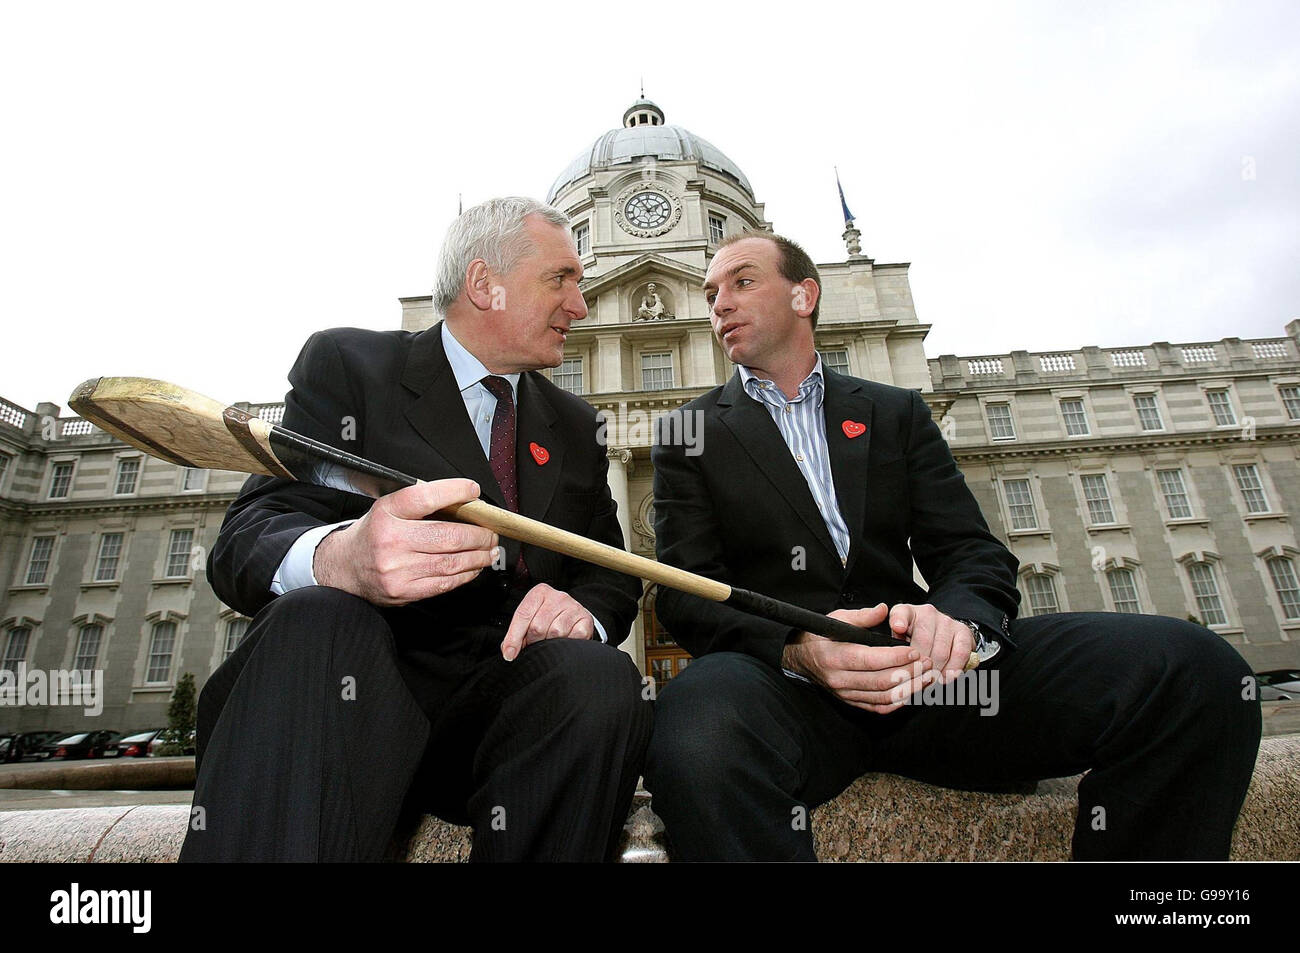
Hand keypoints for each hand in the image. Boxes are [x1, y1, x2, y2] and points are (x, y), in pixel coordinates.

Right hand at [313, 478, 499, 605]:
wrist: (345, 567)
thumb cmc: (373, 534)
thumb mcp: (388, 509)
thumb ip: (420, 504)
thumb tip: (465, 504)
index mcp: (387, 513)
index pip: (425, 497)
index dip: (454, 492)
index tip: (473, 490)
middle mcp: (391, 540)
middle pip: (448, 535)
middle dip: (478, 534)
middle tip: (491, 532)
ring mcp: (397, 569)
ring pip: (451, 562)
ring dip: (478, 556)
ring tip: (489, 550)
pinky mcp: (403, 591)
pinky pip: (444, 583)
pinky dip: (466, 574)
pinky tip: (474, 567)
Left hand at [500, 583, 596, 660]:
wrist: (573, 615)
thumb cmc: (547, 618)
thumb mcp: (530, 619)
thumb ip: (516, 634)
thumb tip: (508, 652)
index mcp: (539, 592)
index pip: (523, 615)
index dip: (514, 637)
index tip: (510, 654)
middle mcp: (558, 596)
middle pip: (538, 626)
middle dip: (533, 641)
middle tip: (536, 643)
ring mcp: (573, 607)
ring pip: (555, 632)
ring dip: (550, 643)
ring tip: (550, 640)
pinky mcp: (585, 619)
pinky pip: (572, 638)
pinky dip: (566, 643)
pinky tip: (564, 640)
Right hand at [781, 603, 935, 712]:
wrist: (802, 659)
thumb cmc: (820, 637)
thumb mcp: (836, 619)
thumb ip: (861, 616)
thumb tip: (884, 610)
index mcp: (834, 656)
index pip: (870, 660)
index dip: (895, 657)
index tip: (914, 651)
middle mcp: (839, 679)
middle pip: (881, 681)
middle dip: (909, 673)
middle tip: (928, 663)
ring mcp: (845, 694)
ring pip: (883, 697)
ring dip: (910, 689)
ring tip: (927, 677)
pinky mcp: (851, 702)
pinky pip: (878, 707)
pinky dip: (898, 702)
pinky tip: (913, 691)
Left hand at [887, 604, 974, 683]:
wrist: (940, 633)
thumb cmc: (915, 640)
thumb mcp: (899, 639)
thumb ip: (895, 648)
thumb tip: (893, 665)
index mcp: (907, 612)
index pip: (901, 613)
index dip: (899, 621)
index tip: (898, 628)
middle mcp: (927, 613)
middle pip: (923, 642)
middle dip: (919, 666)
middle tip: (915, 680)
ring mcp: (946, 621)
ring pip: (941, 651)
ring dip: (935, 671)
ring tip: (929, 682)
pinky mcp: (963, 631)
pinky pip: (960, 653)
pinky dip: (953, 669)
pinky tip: (946, 678)